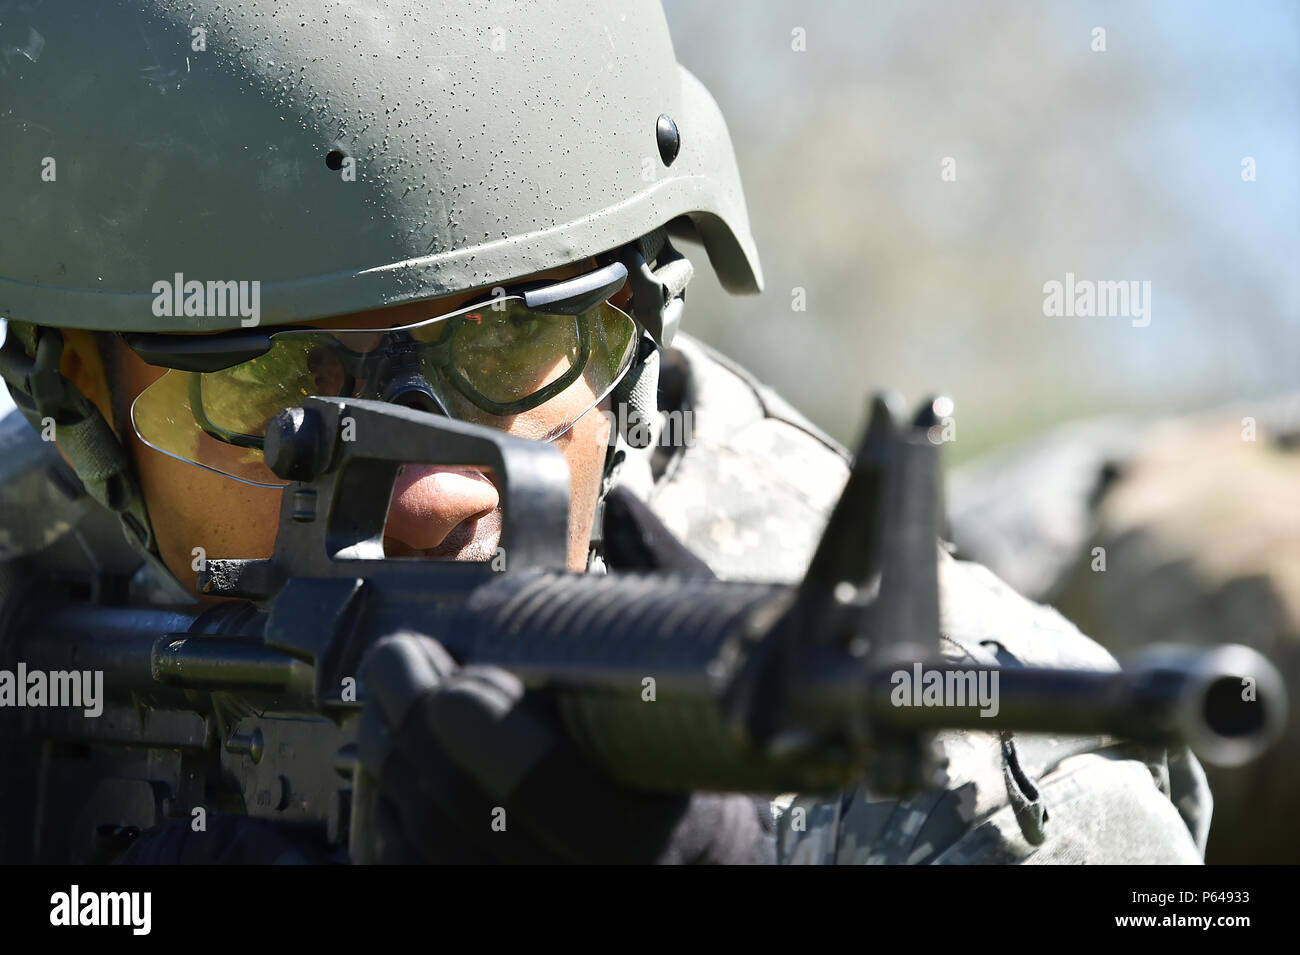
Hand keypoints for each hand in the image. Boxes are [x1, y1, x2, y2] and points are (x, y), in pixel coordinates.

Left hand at [354, 631, 773, 863]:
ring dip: (393, 754)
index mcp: (658, 828)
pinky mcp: (486, 900)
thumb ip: (668, 591)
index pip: (542, 788)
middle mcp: (590, 880)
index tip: (459, 671)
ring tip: (391, 691)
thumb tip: (625, 508)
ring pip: (426, 840)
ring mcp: (534, 894)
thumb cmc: (698, 760)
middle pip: (463, 810)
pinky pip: (408, 867)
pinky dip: (386, 806)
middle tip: (400, 657)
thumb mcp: (706, 672)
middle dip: (415, 721)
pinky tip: (392, 752)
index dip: (483, 729)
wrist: (699, 859)